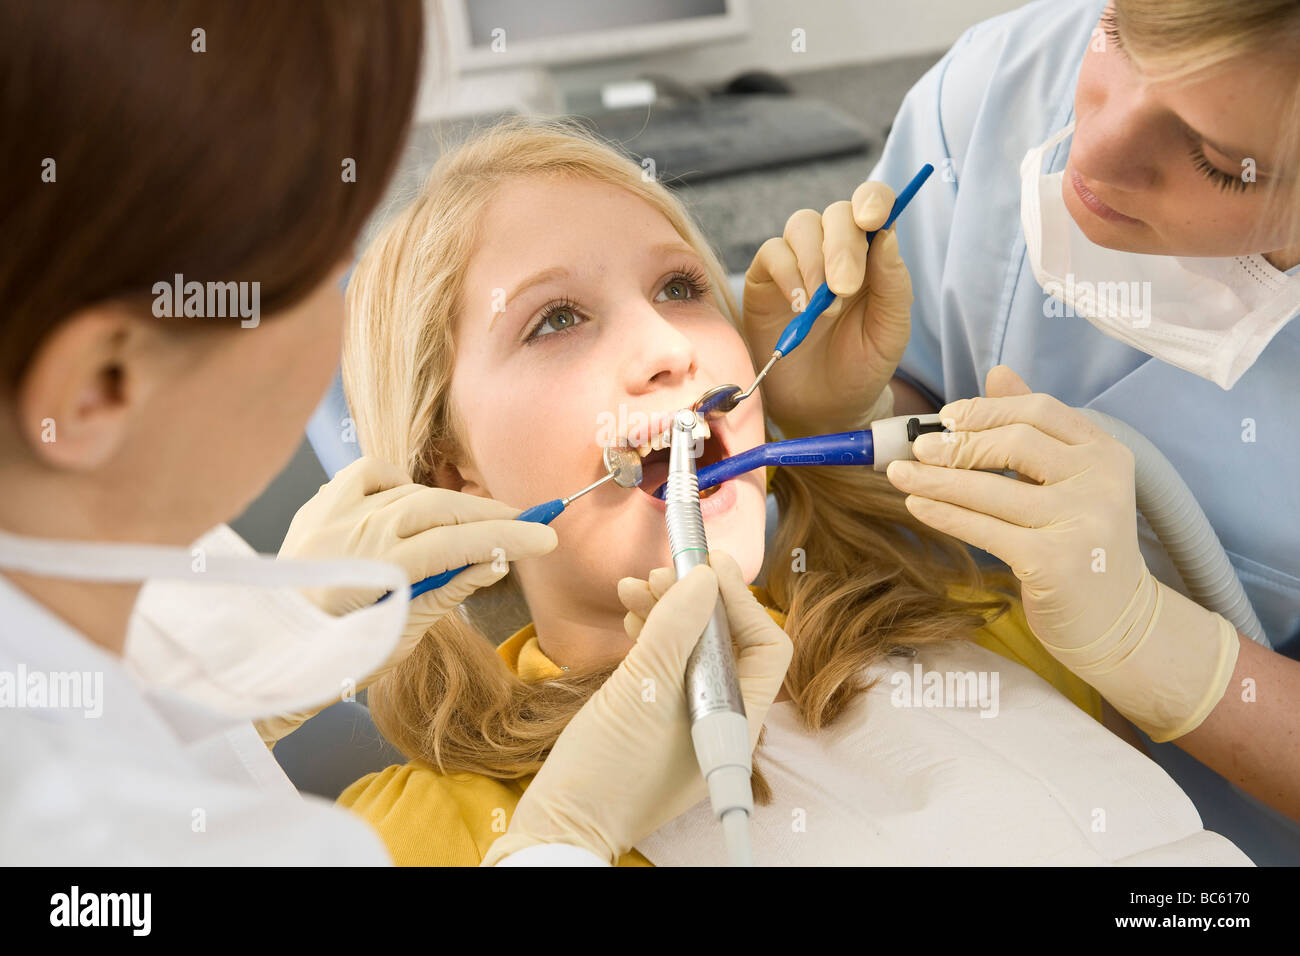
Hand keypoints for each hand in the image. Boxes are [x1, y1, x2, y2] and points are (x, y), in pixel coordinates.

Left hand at [256, 456, 557, 744]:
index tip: (545, 537)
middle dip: (490, 513)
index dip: (509, 537)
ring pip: (412, 491)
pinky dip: (396, 481)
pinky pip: (369, 474)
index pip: (460, 542)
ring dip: (451, 505)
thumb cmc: (335, 654)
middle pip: (442, 508)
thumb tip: (493, 562)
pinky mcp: (318, 503)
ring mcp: (334, 512)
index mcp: (379, 568)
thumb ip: (445, 591)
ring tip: (479, 520)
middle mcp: (357, 530)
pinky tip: (407, 502)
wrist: (267, 649)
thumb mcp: (399, 635)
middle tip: (526, 523)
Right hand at [616, 550, 789, 751]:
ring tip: (632, 589)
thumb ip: (676, 628)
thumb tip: (705, 577)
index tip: (707, 565)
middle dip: (696, 599)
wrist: (562, 824)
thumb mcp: (642, 688)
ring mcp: (690, 719)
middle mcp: (721, 719)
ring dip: (669, 611)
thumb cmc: (607, 770)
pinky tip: (631, 617)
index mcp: (737, 719)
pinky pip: (668, 666)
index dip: (740, 600)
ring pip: (694, 648)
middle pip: (728, 641)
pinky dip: (653, 635)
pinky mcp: (659, 718)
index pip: (765, 645)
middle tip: (661, 574)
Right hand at [743, 181, 909, 437]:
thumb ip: (893, 284)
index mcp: (872, 255)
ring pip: (801, 225)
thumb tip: (886, 233)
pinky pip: (772, 253)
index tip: (873, 221)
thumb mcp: (890, 332)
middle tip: (844, 289)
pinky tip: (799, 306)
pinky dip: (787, 274)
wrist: (824, 409)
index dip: (873, 201)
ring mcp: (798, 262)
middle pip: (836, 214)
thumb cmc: (862, 368)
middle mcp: (834, 250)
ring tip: (821, 306)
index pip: (873, 204)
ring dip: (814, 261)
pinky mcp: (766, 280)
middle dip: (842, 247)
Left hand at [884, 366, 1237, 741]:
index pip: (1040, 410)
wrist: (1117, 621)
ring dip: (936, 479)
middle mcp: (1100, 481)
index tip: (945, 417)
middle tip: (915, 448)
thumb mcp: (1071, 480)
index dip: (986, 409)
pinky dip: (944, 514)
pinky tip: (916, 505)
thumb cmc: (1081, 544)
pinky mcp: (1052, 562)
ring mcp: (1079, 521)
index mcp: (1105, 452)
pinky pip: (983, 528)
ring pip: (992, 488)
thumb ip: (1037, 428)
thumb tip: (997, 372)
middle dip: (957, 443)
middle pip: (1015, 443)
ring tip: (898, 473)